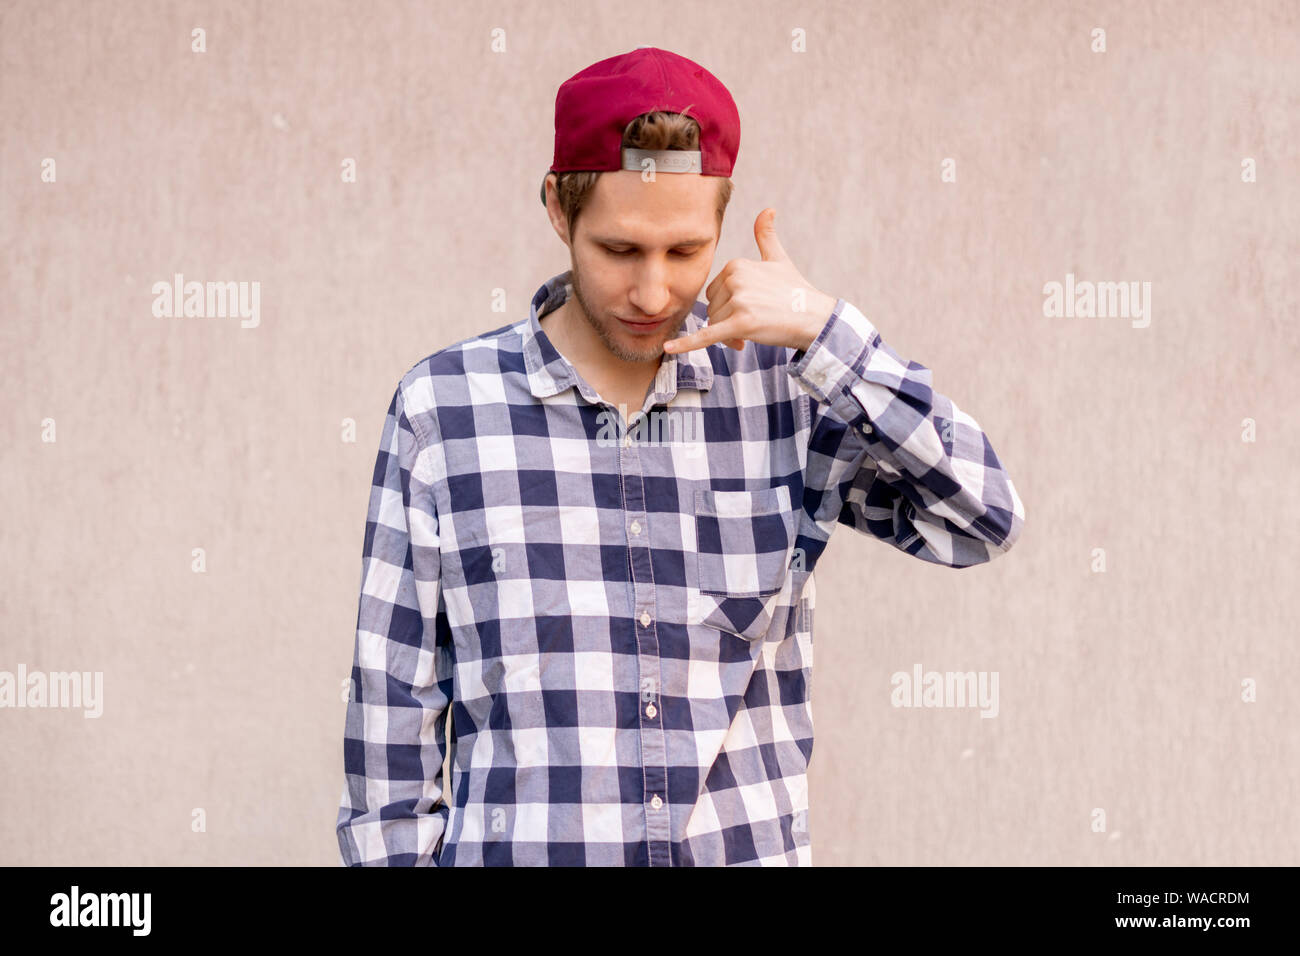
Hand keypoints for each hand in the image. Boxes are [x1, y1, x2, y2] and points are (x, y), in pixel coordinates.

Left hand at [664, 207, 837, 353]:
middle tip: (754, 324)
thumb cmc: (795, 291)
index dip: (729, 306)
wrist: (815, 318)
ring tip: (755, 331)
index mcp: (736, 264)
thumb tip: (768, 209)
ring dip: (729, 335)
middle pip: (712, 308)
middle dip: (728, 321)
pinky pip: (707, 336)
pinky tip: (668, 349)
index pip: (715, 292)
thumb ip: (766, 235)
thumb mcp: (778, 259)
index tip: (751, 310)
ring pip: (714, 325)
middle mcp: (735, 279)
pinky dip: (687, 344)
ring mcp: (738, 301)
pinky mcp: (741, 324)